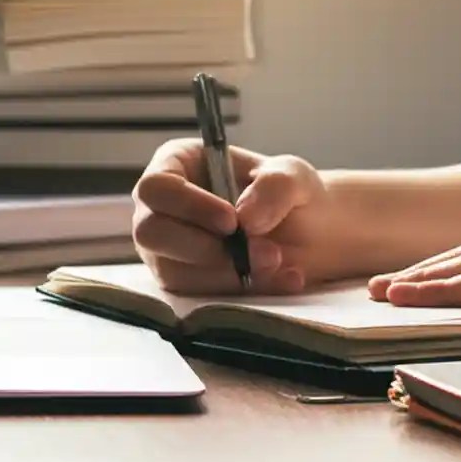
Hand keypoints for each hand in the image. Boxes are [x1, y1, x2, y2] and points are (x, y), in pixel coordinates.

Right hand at [132, 138, 332, 294]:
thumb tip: (245, 218)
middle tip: (264, 252)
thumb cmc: (290, 194)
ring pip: (173, 271)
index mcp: (176, 164)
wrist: (309, 235)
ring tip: (278, 263)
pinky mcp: (182, 283)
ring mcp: (165, 249)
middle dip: (206, 248)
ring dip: (227, 273)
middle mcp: (159, 207)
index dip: (188, 206)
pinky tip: (282, 279)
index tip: (232, 222)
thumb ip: (275, 187)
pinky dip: (241, 291)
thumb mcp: (294, 177)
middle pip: (151, 233)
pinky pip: (197, 297)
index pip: (157, 187)